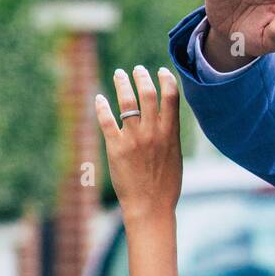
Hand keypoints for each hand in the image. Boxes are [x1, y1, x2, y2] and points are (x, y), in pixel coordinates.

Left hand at [95, 66, 182, 219]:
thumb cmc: (166, 183)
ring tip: (120, 75)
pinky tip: (99, 98)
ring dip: (123, 84)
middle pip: (148, 94)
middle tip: (137, 70)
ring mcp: (133, 139)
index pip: (171, 97)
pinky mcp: (115, 148)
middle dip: (142, 77)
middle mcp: (152, 132)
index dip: (166, 79)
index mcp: (170, 133)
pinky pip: (107, 121)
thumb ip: (170, 133)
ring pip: (127, 102)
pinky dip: (102, 107)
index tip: (161, 71)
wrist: (150, 205)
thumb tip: (167, 117)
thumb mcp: (175, 154)